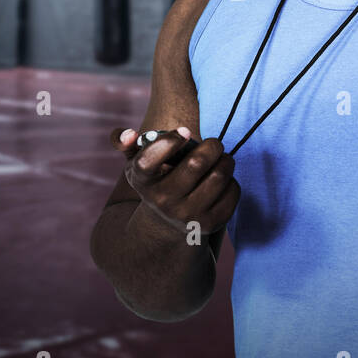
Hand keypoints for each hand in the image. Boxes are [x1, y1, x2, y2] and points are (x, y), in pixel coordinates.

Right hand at [108, 126, 240, 234]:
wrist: (168, 224)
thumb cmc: (156, 182)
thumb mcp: (137, 164)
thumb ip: (125, 143)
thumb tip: (128, 134)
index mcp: (143, 181)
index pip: (149, 160)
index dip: (169, 141)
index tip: (184, 132)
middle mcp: (162, 201)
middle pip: (197, 163)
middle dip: (212, 146)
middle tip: (214, 144)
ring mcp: (187, 215)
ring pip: (220, 176)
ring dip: (226, 161)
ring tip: (222, 159)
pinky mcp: (210, 224)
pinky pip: (232, 191)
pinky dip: (231, 181)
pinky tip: (221, 181)